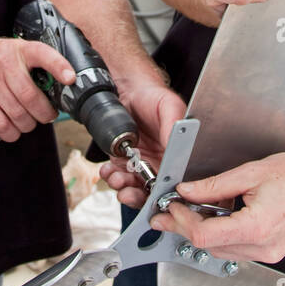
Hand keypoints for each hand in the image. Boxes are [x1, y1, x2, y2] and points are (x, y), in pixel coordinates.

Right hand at [0, 37, 75, 142]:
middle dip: (44, 112)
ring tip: (30, 122)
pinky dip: (12, 132)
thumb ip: (31, 63)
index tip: (71, 78)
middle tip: (47, 115)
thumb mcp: (10, 50)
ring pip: (18, 114)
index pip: (42, 54)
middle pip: (31, 96)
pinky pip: (1, 124)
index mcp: (18, 50)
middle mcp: (5, 65)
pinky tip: (14, 129)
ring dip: (29, 124)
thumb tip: (58, 85)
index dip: (58, 66)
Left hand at [100, 80, 185, 208]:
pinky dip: (111, 176)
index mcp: (175, 155)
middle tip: (127, 191)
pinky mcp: (123, 161)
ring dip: (123, 186)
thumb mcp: (169, 105)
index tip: (151, 193)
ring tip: (116, 177)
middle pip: (152, 191)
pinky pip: (117, 176)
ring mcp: (140, 164)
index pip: (173, 181)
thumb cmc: (152, 96)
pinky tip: (108, 169)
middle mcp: (160, 163)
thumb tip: (175, 146)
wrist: (128, 90)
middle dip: (137, 195)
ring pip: (133, 187)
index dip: (162, 192)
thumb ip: (174, 125)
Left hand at [147, 145, 284, 262]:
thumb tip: (187, 191)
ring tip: (192, 209)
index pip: (203, 235)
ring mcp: (269, 254)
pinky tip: (216, 216)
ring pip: (221, 250)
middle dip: (186, 227)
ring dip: (203, 231)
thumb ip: (215, 186)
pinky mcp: (273, 252)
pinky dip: (221, 234)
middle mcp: (263, 248)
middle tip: (170, 210)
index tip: (171, 206)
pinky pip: (237, 248)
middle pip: (209, 246)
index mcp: (256, 227)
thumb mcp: (251, 173)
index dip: (181, 220)